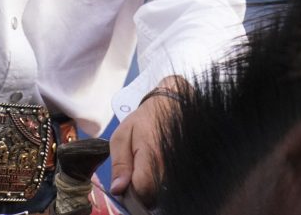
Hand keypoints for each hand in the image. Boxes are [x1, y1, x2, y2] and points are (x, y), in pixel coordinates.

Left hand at [108, 81, 183, 206]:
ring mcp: (178, 169)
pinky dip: (158, 181)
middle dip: (138, 190)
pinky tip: (154, 166)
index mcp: (151, 156)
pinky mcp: (182, 170)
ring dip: (148, 185)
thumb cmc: (144, 120)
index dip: (130, 191)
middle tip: (133, 169)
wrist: (171, 106)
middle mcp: (168, 167)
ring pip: (159, 192)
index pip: (141, 191)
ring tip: (144, 164)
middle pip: (151, 196)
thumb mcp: (122, 136)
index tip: (124, 180)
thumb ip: (119, 164)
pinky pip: (167, 185)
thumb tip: (117, 190)